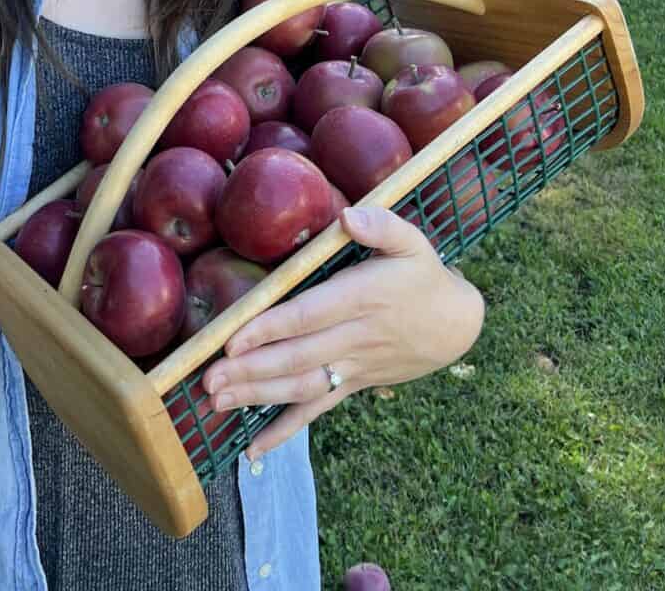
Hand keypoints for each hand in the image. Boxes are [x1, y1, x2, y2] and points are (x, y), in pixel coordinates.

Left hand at [200, 205, 485, 462]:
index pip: (309, 316)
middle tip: (208, 381)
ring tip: (216, 403)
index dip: (270, 329)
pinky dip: (285, 431)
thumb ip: (382, 225)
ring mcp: (353, 367)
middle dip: (250, 371)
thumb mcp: (413, 241)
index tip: (233, 340)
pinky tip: (253, 449)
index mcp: (362, 298)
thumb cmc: (422, 274)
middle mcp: (355, 338)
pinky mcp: (353, 384)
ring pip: (301, 387)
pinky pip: (316, 410)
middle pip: (297, 358)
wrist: (455, 323)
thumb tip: (349, 216)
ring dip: (256, 397)